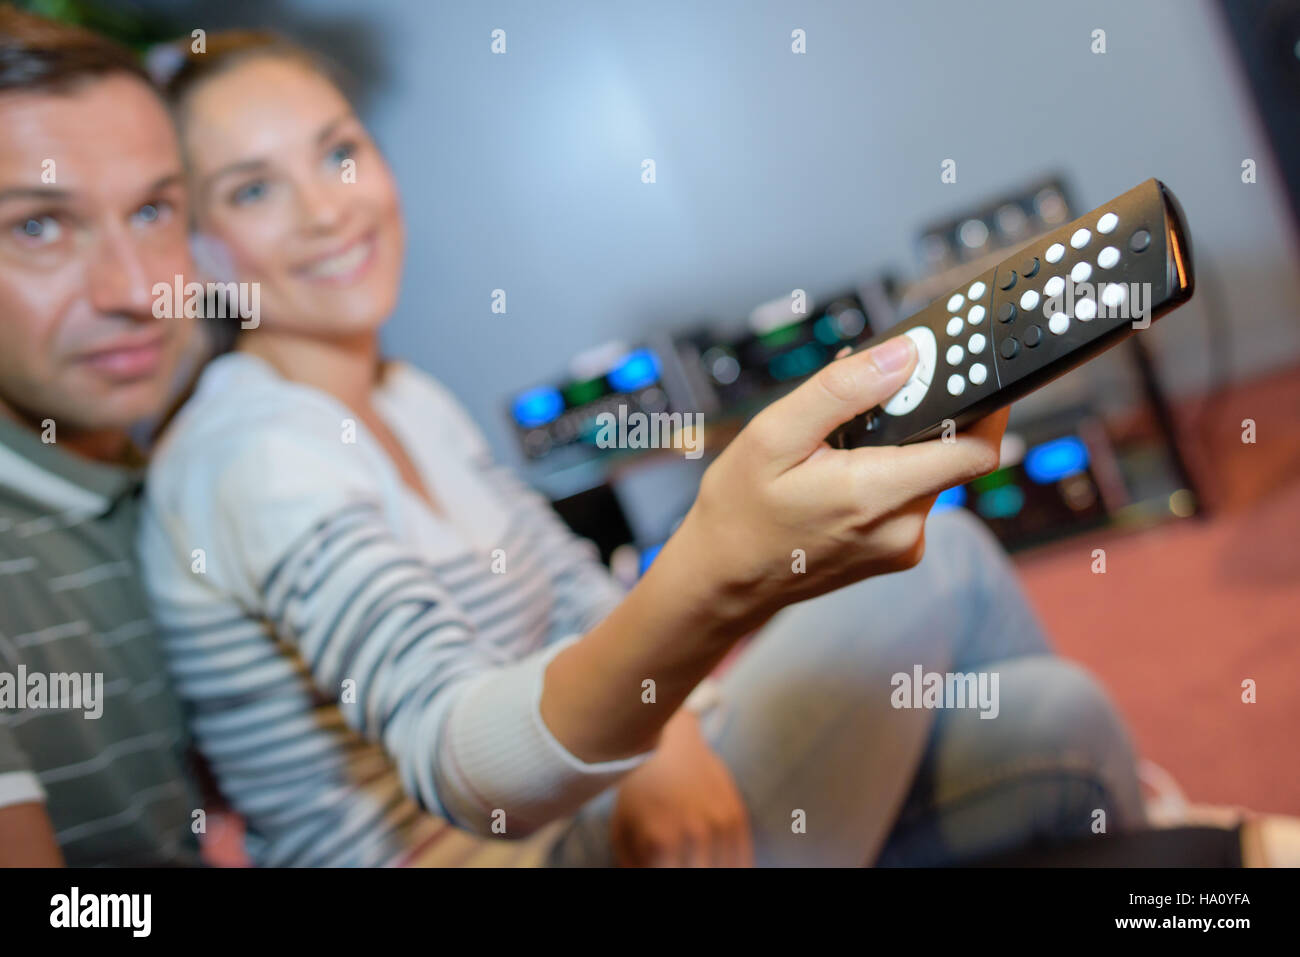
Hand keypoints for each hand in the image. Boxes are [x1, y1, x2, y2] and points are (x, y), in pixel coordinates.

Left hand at [609, 709, 752, 866]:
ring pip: (725, 869)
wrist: (669, 740)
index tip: (661, 866)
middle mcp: (696, 833)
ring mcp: (721, 823)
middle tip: (680, 862)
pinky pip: (743, 857)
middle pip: (700, 873)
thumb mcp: (622, 825)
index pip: (669, 877)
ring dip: (713, 868)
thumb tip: (642, 876)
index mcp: (664, 840)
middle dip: (686, 868)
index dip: (663, 874)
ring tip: (699, 863)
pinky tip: (726, 867)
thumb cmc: (639, 787)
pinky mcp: (737, 814)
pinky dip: (736, 867)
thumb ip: (632, 864)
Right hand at [672, 334, 1006, 631]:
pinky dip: (889, 472)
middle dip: (924, 417)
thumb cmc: (740, 511)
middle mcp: (902, 528)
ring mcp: (902, 546)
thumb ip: (843, 391)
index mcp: (876, 495)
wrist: (723, 580)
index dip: (988, 405)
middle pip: (953, 455)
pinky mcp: (896, 552)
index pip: (975, 449)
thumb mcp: (773, 435)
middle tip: (879, 396)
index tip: (972, 371)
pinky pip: (910, 496)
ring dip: (901, 445)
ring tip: (842, 442)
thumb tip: (905, 355)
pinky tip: (842, 470)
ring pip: (930, 474)